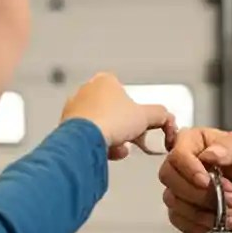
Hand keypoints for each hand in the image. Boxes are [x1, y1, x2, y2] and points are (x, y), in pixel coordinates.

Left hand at [60, 72, 176, 160]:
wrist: (83, 140)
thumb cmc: (108, 121)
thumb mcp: (146, 116)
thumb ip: (159, 114)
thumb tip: (165, 117)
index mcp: (104, 81)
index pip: (124, 91)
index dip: (133, 107)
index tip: (139, 119)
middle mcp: (86, 91)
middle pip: (112, 109)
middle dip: (123, 125)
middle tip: (131, 134)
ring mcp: (74, 109)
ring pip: (100, 123)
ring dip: (112, 135)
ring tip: (120, 145)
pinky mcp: (66, 126)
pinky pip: (87, 135)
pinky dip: (99, 143)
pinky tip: (108, 151)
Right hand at [159, 128, 231, 232]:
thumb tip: (209, 153)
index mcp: (193, 141)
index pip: (177, 153)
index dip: (189, 169)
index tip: (206, 181)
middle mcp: (181, 162)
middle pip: (169, 178)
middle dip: (200, 193)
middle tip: (231, 196)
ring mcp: (178, 187)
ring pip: (173, 201)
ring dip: (203, 210)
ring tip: (229, 208)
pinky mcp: (181, 209)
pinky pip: (178, 220)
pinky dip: (199, 224)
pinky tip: (216, 220)